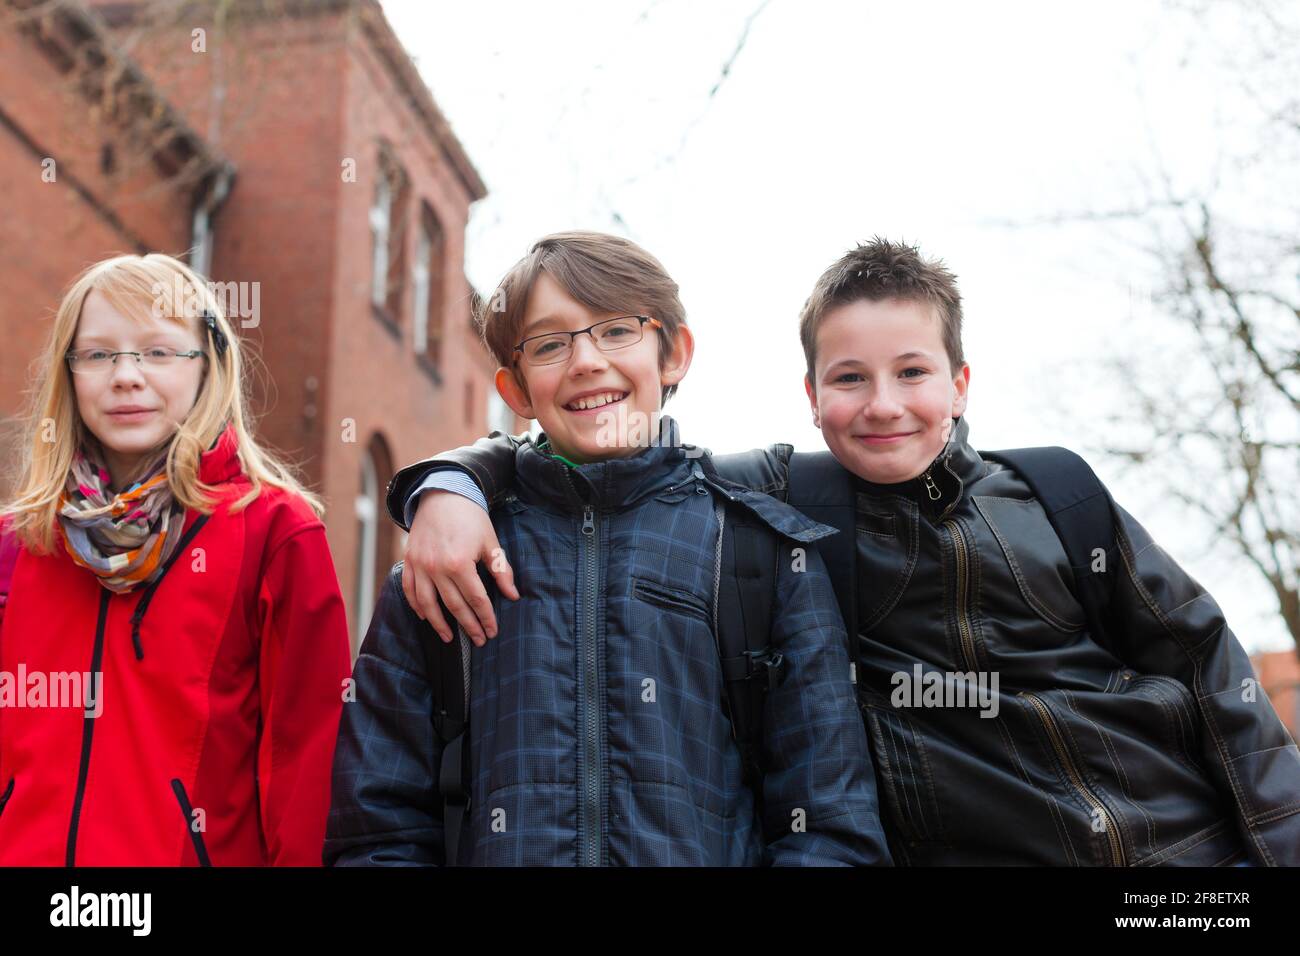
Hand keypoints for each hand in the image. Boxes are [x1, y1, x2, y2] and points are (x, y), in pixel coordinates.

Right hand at [400, 490, 518, 645]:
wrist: (442, 495)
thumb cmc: (470, 517)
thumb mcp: (490, 541)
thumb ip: (501, 570)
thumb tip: (512, 595)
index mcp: (460, 563)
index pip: (476, 599)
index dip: (485, 617)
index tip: (492, 630)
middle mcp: (437, 568)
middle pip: (454, 606)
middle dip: (468, 626)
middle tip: (479, 640)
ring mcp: (420, 566)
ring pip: (428, 604)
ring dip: (439, 624)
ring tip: (450, 638)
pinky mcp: (409, 562)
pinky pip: (410, 590)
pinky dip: (417, 606)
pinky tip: (426, 617)